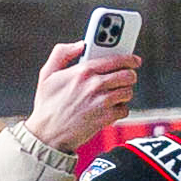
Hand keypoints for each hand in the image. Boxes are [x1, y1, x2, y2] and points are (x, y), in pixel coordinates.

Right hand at [21, 40, 140, 152]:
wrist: (46, 136)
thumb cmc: (46, 106)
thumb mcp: (47, 74)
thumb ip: (61, 53)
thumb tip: (80, 44)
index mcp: (83, 70)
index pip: (116, 59)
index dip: (129, 58)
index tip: (134, 60)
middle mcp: (94, 84)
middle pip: (128, 74)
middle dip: (130, 75)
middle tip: (126, 78)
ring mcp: (101, 102)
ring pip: (128, 91)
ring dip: (125, 92)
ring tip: (116, 94)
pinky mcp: (105, 118)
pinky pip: (124, 109)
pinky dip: (120, 110)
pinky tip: (110, 109)